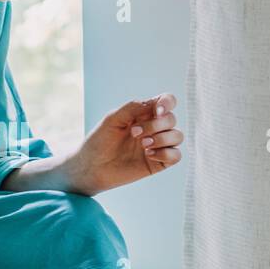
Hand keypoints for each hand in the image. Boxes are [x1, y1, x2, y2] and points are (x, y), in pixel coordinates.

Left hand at [68, 92, 183, 194]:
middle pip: (172, 119)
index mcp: (144, 114)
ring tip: (143, 145)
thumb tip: (155, 103)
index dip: (167, 103)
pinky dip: (166, 153)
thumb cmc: (100, 140)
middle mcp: (154, 128)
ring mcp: (158, 145)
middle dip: (156, 125)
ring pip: (178, 136)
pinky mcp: (159, 162)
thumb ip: (133, 107)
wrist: (92, 166)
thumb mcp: (113, 119)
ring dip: (162, 138)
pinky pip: (176, 155)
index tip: (157, 111)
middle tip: (134, 133)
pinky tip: (148, 155)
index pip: (166, 102)